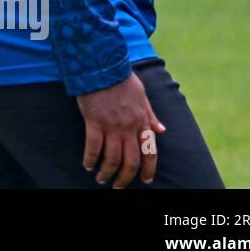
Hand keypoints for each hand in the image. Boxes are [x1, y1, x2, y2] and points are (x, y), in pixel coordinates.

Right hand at [76, 71, 167, 187]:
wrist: (101, 65)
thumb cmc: (121, 78)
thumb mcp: (142, 95)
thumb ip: (150, 114)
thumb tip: (161, 130)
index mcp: (142, 120)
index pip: (149, 151)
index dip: (148, 168)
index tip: (145, 179)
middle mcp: (128, 127)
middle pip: (130, 161)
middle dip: (125, 177)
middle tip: (119, 185)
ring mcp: (111, 125)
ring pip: (112, 158)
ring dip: (107, 172)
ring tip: (102, 179)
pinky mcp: (93, 121)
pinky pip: (93, 147)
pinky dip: (90, 159)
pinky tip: (87, 165)